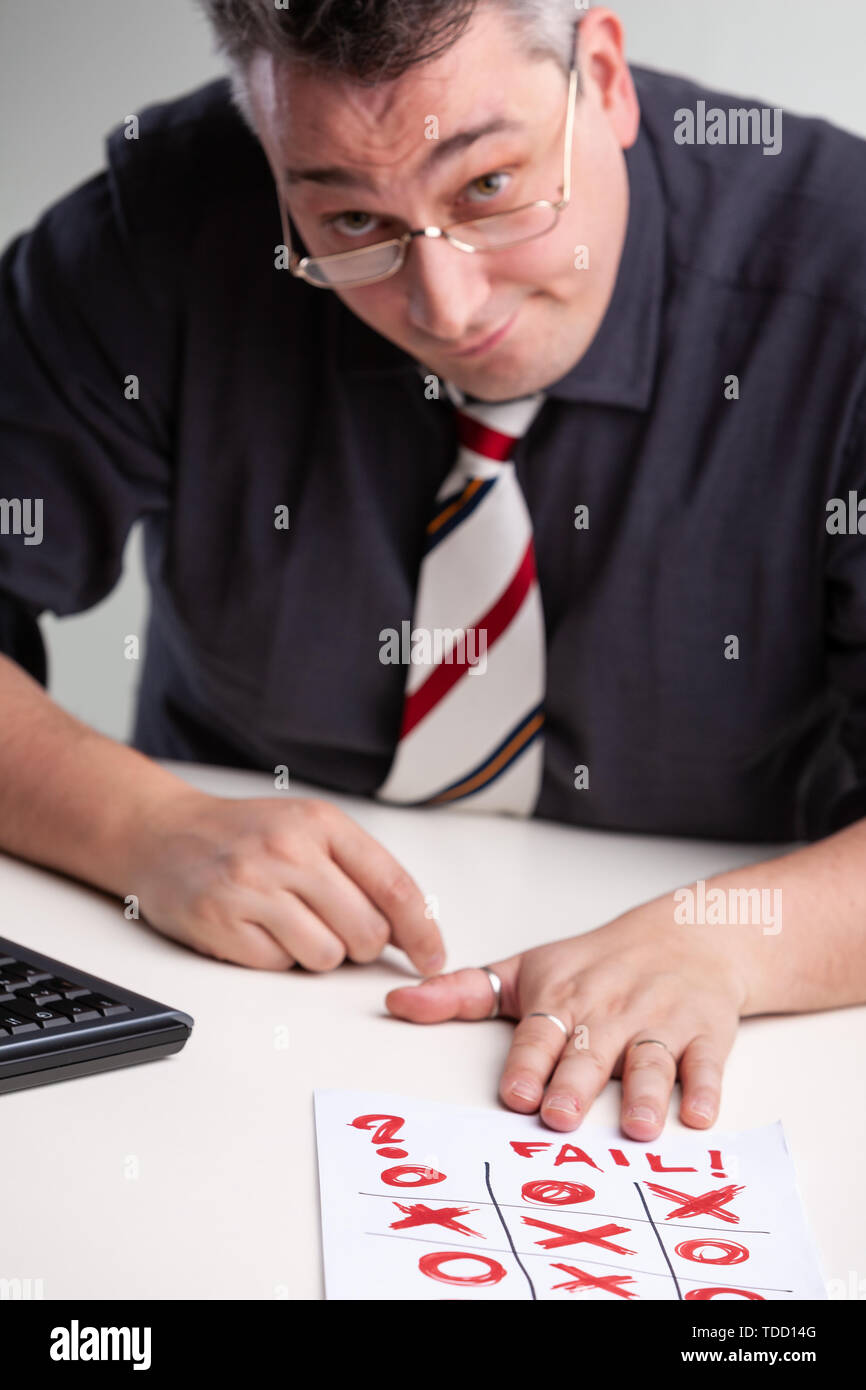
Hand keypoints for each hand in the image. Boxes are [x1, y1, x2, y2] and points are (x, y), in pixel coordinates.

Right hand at [123, 788, 444, 973]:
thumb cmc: (244, 835)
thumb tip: (413, 931)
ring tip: (288, 923)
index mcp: (322, 823)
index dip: (421, 930)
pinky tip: (256, 928)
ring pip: (326, 956)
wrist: (161, 833)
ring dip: (317, 952)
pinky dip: (275, 958)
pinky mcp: (220, 921)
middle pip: (366, 931)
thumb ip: (361, 871)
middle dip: (361, 944)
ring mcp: (252, 886)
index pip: (394, 886)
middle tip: (335, 928)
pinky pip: (278, 966)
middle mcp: (289, 850)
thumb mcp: (308, 828)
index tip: (431, 956)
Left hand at [385, 902, 748, 1137]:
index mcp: (564, 995)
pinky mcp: (707, 1033)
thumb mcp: (527, 971)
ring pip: (651, 1058)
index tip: (515, 1092)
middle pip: (592, 1050)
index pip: (541, 1031)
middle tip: (560, 1117)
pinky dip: (705, 1087)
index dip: (528, 1061)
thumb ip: (462, 994)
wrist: (688, 934)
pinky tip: (699, 1115)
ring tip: (637, 1128)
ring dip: (645, 1092)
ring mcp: (661, 1020)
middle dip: (576, 1083)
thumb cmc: (596, 964)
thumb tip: (395, 1002)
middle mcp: (611, 1008)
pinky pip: (708, 1062)